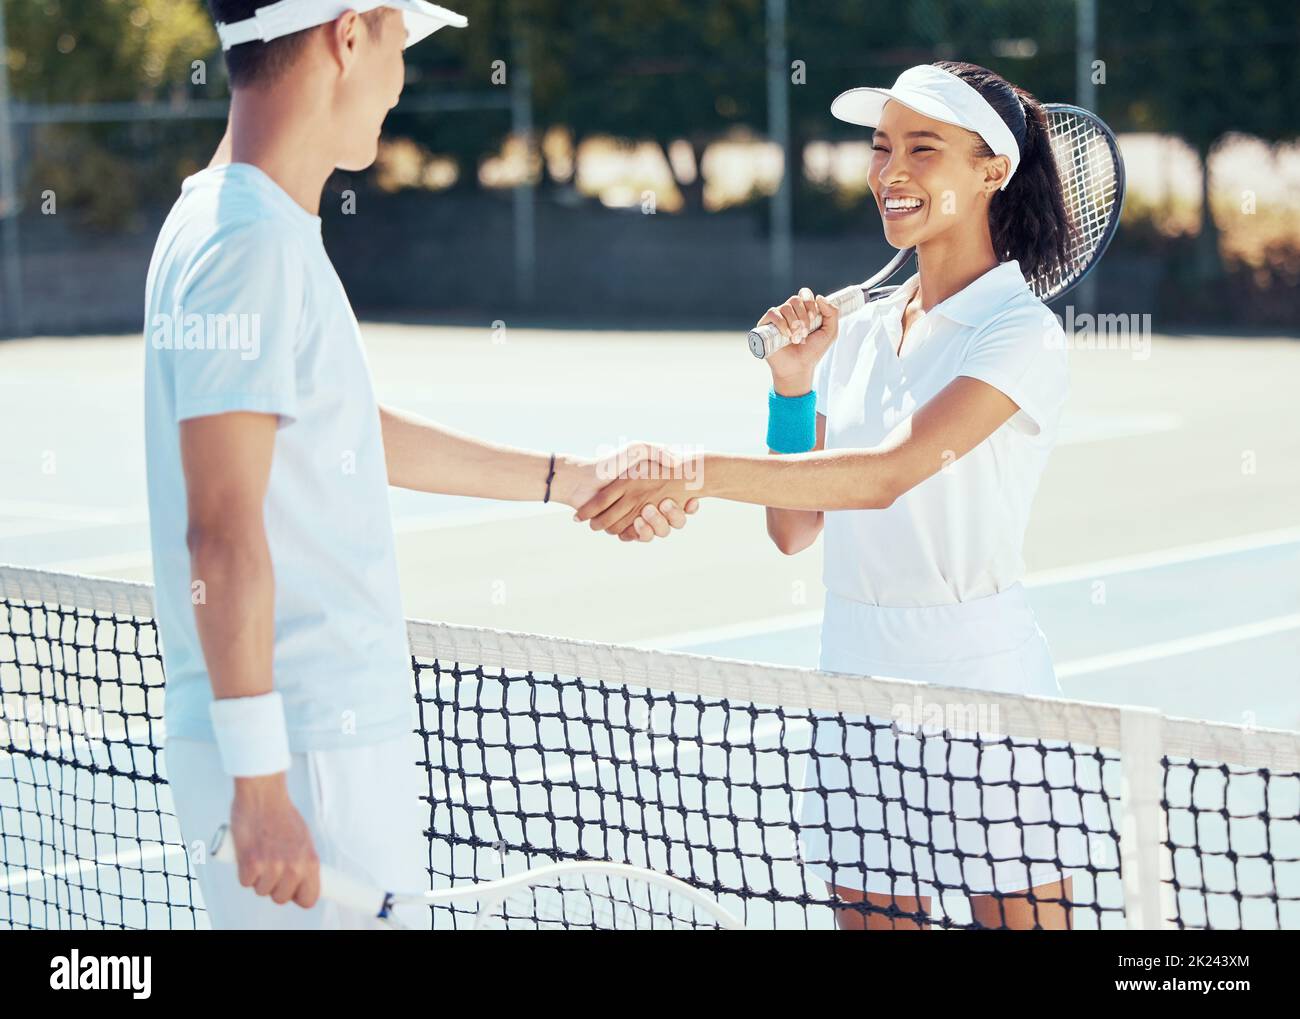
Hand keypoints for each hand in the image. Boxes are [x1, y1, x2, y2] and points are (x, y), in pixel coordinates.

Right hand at [226, 774, 319, 908]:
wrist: (263, 795)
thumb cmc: (281, 814)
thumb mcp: (303, 839)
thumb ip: (302, 861)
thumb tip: (300, 880)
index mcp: (310, 861)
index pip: (309, 899)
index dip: (298, 896)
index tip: (292, 892)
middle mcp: (294, 867)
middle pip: (282, 898)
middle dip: (274, 887)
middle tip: (270, 867)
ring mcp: (272, 866)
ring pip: (262, 891)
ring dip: (258, 878)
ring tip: (260, 855)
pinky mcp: (250, 864)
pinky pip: (245, 882)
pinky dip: (243, 871)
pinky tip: (248, 853)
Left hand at [557, 443, 700, 540]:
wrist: (582, 480)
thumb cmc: (610, 463)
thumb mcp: (637, 450)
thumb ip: (657, 451)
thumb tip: (676, 462)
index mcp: (656, 490)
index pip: (683, 502)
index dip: (691, 506)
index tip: (693, 500)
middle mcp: (650, 506)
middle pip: (674, 520)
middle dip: (675, 515)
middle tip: (666, 503)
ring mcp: (638, 518)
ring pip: (660, 531)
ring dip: (658, 523)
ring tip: (648, 510)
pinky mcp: (624, 528)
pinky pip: (639, 537)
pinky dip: (640, 532)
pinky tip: (639, 520)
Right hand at [760, 287, 839, 391]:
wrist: (798, 367)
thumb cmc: (812, 351)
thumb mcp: (830, 332)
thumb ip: (832, 313)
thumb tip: (818, 296)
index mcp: (802, 310)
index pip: (804, 294)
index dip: (810, 304)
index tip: (814, 319)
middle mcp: (788, 312)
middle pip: (795, 299)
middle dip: (803, 316)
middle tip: (806, 332)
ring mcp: (776, 318)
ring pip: (785, 307)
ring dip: (795, 323)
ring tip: (797, 338)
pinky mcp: (765, 325)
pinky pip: (773, 313)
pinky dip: (782, 323)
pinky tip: (787, 335)